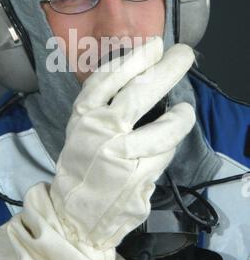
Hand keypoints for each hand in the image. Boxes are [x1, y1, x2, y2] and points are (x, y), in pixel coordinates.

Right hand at [50, 36, 195, 250]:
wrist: (73, 214)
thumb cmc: (81, 166)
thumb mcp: (81, 130)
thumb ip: (102, 105)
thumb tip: (140, 74)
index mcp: (83, 116)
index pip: (109, 78)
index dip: (134, 58)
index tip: (154, 45)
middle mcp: (99, 132)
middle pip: (139, 93)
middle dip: (166, 69)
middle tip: (183, 55)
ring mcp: (119, 156)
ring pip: (163, 130)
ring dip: (181, 118)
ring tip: (186, 111)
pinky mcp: (137, 179)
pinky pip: (164, 155)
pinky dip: (169, 147)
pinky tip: (168, 144)